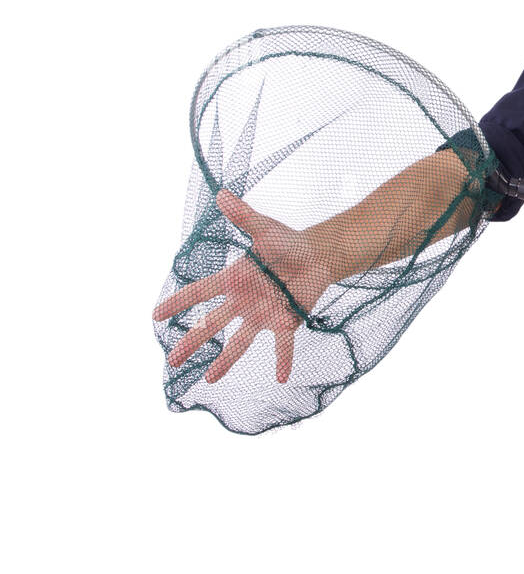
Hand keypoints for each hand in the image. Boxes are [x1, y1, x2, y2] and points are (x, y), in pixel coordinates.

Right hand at [153, 189, 334, 383]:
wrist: (318, 255)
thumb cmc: (288, 242)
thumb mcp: (265, 228)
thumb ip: (244, 216)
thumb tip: (222, 193)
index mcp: (234, 279)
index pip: (199, 292)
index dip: (178, 302)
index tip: (155, 316)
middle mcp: (243, 301)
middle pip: (212, 324)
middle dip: (191, 341)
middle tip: (172, 361)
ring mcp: (262, 314)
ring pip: (240, 341)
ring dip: (226, 360)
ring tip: (210, 379)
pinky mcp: (285, 321)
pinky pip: (283, 344)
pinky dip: (283, 360)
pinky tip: (281, 378)